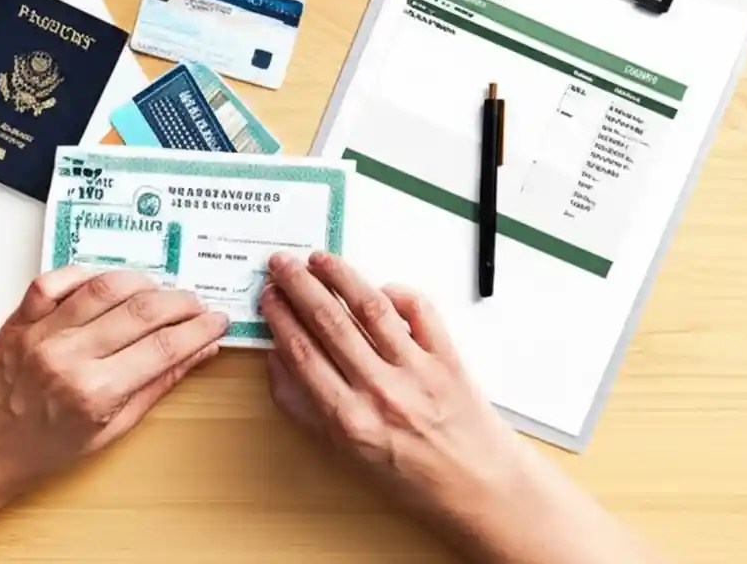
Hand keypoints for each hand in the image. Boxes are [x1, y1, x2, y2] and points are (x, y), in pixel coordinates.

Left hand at [0, 267, 228, 510]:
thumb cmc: (38, 450)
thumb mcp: (110, 431)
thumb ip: (157, 386)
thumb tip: (197, 354)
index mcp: (95, 393)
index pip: (164, 347)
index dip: (199, 330)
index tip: (216, 322)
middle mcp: (68, 358)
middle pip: (141, 311)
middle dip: (180, 303)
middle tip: (195, 305)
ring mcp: (41, 334)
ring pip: (105, 287)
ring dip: (142, 282)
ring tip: (158, 291)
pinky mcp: (20, 319)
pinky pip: (56, 280)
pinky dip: (86, 273)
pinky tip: (106, 281)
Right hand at [260, 252, 526, 532]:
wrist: (479, 487)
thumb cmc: (412, 476)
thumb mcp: (345, 454)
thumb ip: (305, 408)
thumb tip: (278, 361)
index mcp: (350, 419)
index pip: (303, 352)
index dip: (280, 318)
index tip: (268, 296)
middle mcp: (382, 391)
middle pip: (329, 321)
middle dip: (299, 285)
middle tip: (282, 263)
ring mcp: (417, 371)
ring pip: (370, 307)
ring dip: (340, 275)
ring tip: (319, 259)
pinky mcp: (447, 358)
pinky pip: (420, 311)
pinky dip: (399, 292)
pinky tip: (380, 286)